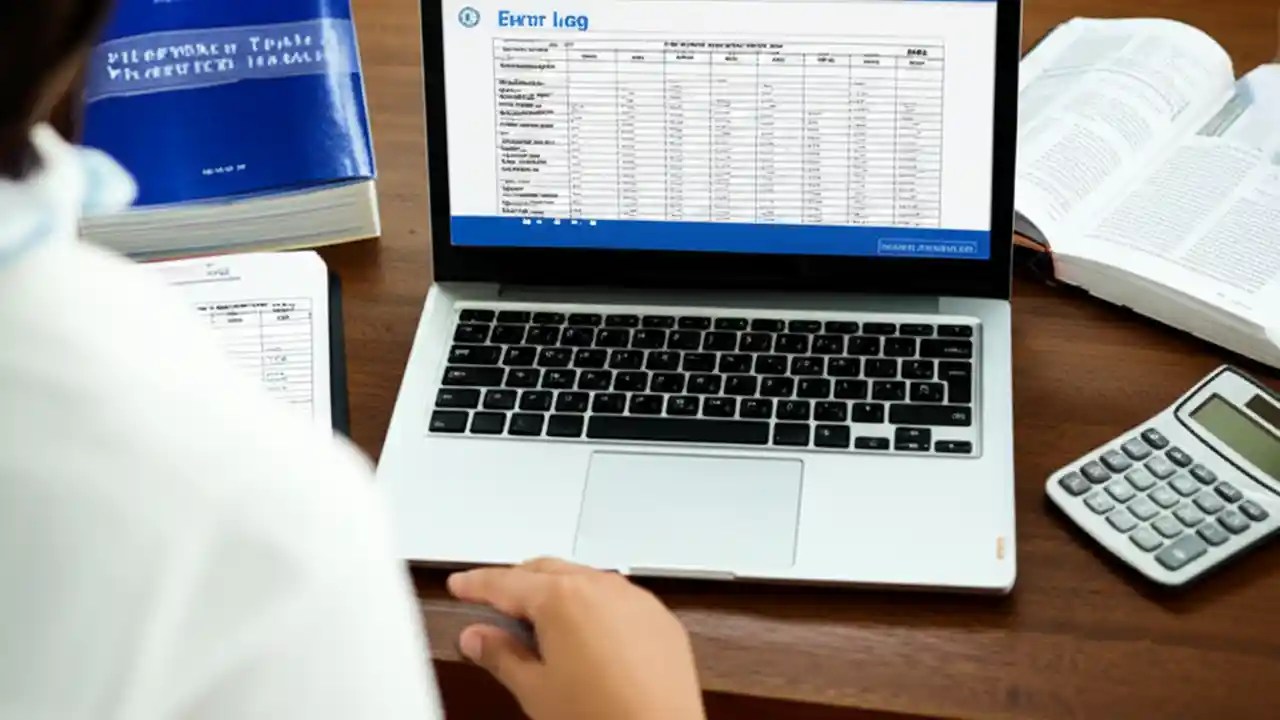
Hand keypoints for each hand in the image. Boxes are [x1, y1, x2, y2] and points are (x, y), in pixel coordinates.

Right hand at [448, 559, 705, 719]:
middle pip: (545, 570)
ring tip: (538, 622)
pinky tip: (585, 635)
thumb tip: (478, 638)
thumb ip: (502, 656)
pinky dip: (593, 606)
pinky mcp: (660, 617)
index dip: (477, 584)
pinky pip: (618, 597)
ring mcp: (635, 599)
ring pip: (584, 579)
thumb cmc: (603, 718)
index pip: (506, 581)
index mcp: (562, 598)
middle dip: (517, 581)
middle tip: (492, 600)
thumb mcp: (536, 691)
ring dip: (557, 590)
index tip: (461, 585)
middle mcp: (601, 587)